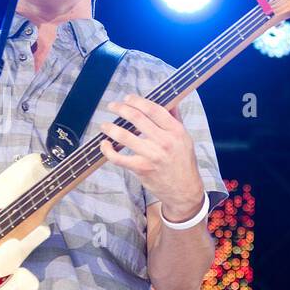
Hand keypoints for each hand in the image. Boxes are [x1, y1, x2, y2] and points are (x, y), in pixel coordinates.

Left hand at [99, 94, 204, 218]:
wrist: (184, 190)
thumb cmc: (183, 163)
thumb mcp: (185, 138)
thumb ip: (175, 119)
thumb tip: (170, 101)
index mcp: (176, 131)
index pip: (154, 109)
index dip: (137, 101)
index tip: (127, 99)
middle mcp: (164, 141)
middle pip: (136, 118)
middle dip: (120, 109)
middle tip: (113, 107)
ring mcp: (152, 155)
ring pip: (124, 136)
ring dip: (110, 128)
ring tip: (105, 125)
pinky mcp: (141, 168)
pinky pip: (118, 157)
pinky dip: (107, 150)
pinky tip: (104, 145)